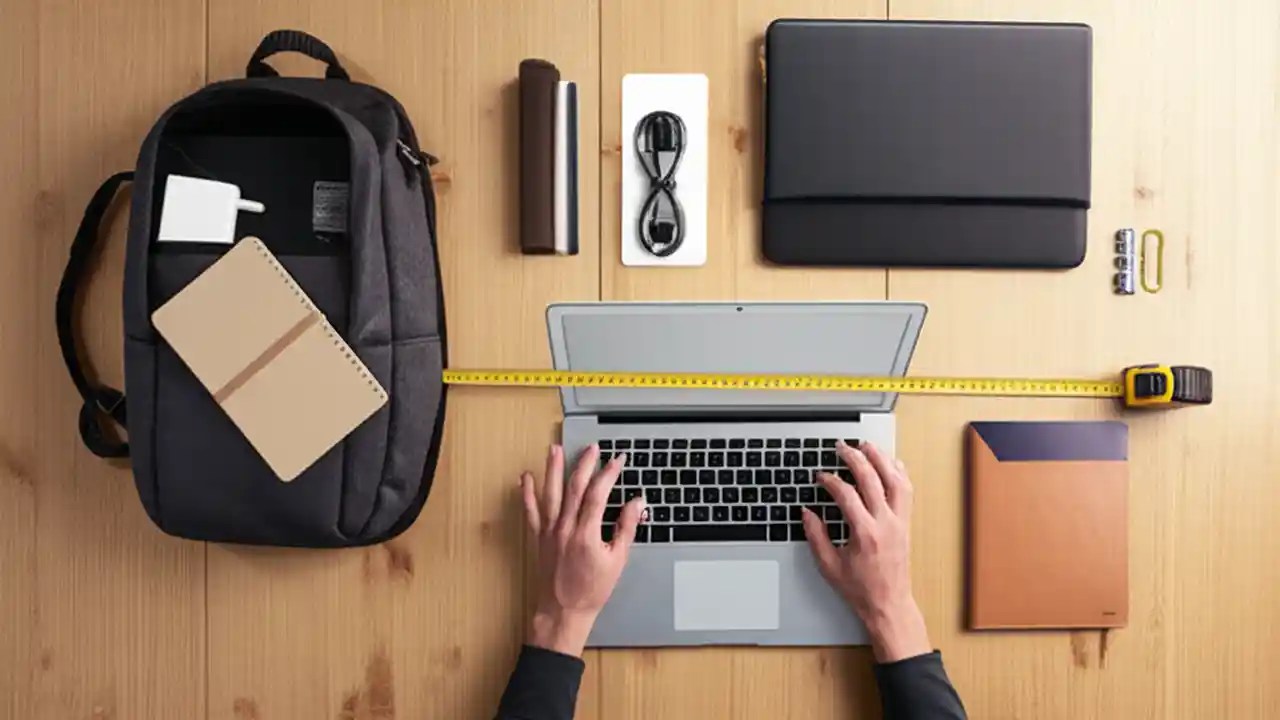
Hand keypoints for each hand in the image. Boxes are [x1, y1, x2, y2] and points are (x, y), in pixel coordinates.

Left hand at [520, 444, 645, 656]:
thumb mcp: (617, 560)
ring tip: (555, 449)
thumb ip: (626, 528)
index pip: (598, 495)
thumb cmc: (591, 590)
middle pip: (574, 488)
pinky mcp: (539, 537)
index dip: (609, 474)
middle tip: (592, 448)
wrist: (563, 611)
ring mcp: (549, 532)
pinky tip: (525, 477)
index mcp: (586, 534)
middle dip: (584, 464)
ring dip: (553, 469)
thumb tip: (636, 504)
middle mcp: (565, 529)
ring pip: (551, 493)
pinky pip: (531, 511)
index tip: (617, 461)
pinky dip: (527, 493)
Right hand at [802, 441, 931, 662]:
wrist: (889, 604)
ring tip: (867, 446)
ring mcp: (899, 522)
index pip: (847, 495)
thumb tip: (807, 513)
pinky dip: (899, 473)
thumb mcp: (829, 565)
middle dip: (854, 459)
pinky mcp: (906, 523)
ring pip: (894, 480)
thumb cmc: (861, 589)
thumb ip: (816, 536)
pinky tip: (890, 463)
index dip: (831, 481)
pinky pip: (906, 491)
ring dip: (881, 459)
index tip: (821, 476)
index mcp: (865, 534)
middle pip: (872, 479)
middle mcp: (886, 524)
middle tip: (842, 448)